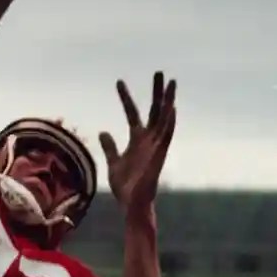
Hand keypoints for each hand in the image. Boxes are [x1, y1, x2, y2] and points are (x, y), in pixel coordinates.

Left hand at [99, 72, 176, 217]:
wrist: (132, 204)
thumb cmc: (125, 187)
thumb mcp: (113, 162)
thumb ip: (110, 147)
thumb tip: (103, 132)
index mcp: (137, 140)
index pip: (132, 112)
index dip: (126, 97)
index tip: (119, 81)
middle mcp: (149, 139)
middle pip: (154, 110)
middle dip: (156, 91)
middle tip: (159, 72)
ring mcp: (156, 145)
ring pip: (164, 118)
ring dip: (168, 100)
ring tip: (171, 83)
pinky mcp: (160, 155)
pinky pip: (166, 136)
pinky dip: (170, 122)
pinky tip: (173, 108)